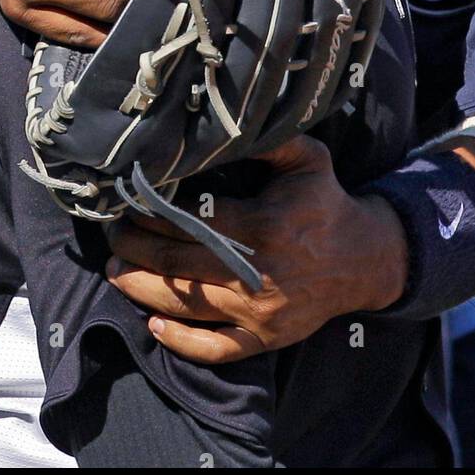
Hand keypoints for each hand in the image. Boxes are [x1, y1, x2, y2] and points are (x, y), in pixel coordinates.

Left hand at [105, 136, 408, 363]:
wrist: (363, 260)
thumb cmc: (325, 202)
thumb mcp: (306, 159)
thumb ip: (267, 141)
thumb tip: (222, 126)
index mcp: (263, 225)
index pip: (191, 220)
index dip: (151, 212)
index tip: (128, 201)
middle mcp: (256, 271)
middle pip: (177, 263)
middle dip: (135, 248)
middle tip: (112, 236)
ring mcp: (259, 312)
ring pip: (185, 306)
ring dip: (141, 289)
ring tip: (116, 272)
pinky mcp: (264, 339)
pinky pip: (213, 348)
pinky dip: (178, 341)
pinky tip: (152, 323)